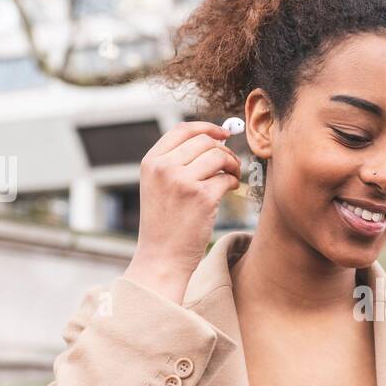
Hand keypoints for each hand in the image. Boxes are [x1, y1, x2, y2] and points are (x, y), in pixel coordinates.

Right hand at [123, 121, 241, 301]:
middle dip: (224, 149)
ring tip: (232, 177)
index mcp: (151, 162)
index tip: (223, 134)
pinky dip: (234, 181)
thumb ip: (177, 162)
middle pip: (205, 141)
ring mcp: (182, 182)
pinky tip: (231, 189)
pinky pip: (227, 177)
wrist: (162, 258)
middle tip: (230, 164)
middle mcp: (164, 168)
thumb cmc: (164, 224)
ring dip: (232, 164)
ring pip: (219, 156)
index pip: (182, 129)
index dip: (207, 127)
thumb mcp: (158, 186)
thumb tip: (214, 138)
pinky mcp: (202, 198)